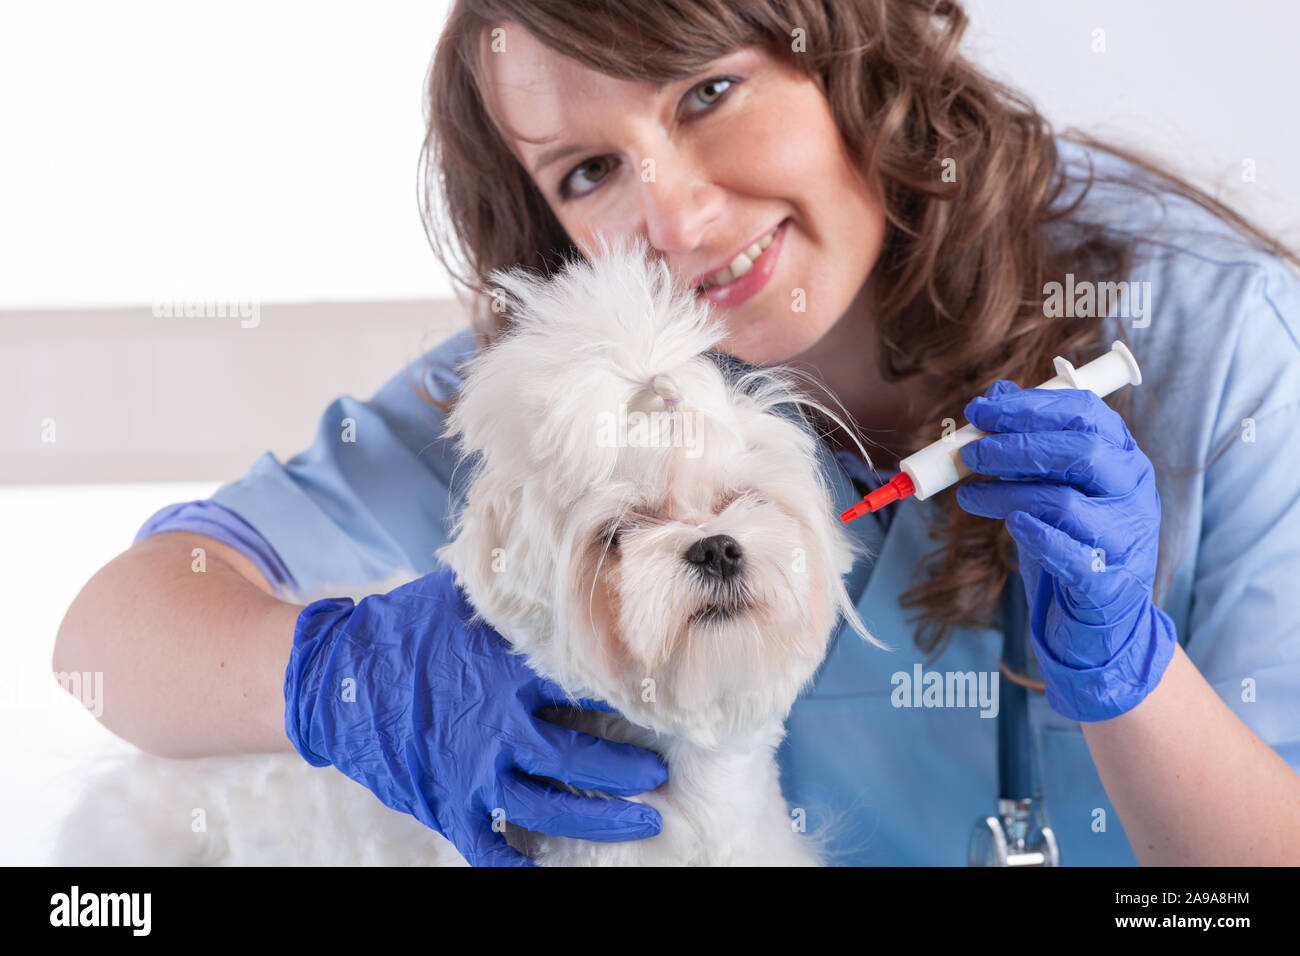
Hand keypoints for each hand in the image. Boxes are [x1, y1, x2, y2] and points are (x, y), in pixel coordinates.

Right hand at [284, 566, 667, 864]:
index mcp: (509, 674)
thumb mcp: (464, 597)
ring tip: (643, 819)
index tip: (661, 701)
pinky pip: (488, 846)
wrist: (334, 675)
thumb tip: (567, 563)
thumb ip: (518, 594)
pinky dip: (519, 863)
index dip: (628, 697)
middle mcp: (497, 729)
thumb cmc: (404, 627)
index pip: (586, 689)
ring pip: (549, 808)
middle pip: (579, 760)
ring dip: (600, 818)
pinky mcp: (445, 805)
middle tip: (660, 776)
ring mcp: (472, 774)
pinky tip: (548, 865)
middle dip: (627, 772)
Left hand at [954, 380, 1176, 721]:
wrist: (1104, 617)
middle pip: (1078, 452)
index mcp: (1122, 456)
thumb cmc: (1075, 538)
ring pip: (1065, 502)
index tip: (981, 408)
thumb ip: (1031, 440)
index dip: (1029, 406)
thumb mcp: (1055, 483)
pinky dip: (1034, 536)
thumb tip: (995, 395)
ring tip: (969, 495)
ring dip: (1006, 493)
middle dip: (1014, 446)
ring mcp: (1126, 537)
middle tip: (969, 453)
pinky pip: (1070, 554)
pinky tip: (1008, 526)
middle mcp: (1132, 491)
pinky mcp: (1109, 582)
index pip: (1083, 413)